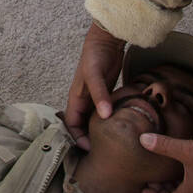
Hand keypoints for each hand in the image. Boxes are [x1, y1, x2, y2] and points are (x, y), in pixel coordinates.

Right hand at [63, 21, 125, 150]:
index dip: (77, 138)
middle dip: (88, 139)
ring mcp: (95, 98)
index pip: (71, 125)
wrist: (105, 39)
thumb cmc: (95, 56)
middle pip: (82, 126)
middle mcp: (84, 101)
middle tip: (102, 153)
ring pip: (94, 121)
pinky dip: (110, 121)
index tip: (90, 150)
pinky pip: (105, 113)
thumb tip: (105, 117)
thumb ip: (100, 95)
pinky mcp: (106, 95)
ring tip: (112, 145)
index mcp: (76, 99)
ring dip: (99, 132)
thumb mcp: (95, 75)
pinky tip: (121, 129)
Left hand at [138, 134, 192, 192]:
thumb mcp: (186, 150)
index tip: (145, 188)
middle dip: (163, 191)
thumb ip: (164, 145)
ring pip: (187, 192)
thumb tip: (143, 139)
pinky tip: (184, 166)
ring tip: (165, 173)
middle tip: (153, 180)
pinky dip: (185, 179)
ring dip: (174, 185)